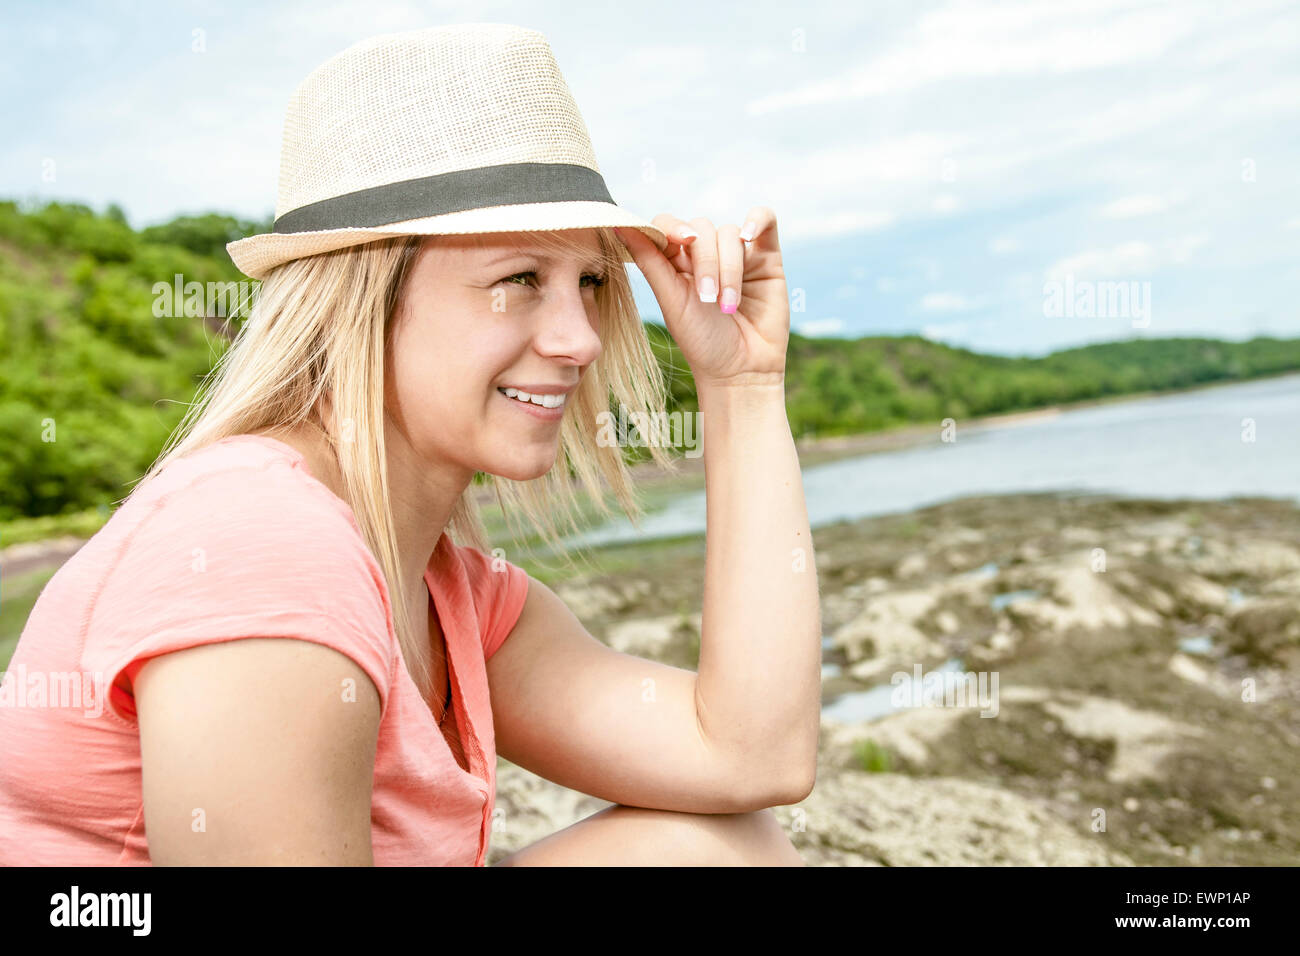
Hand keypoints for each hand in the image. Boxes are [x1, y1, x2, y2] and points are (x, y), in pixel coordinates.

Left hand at [615, 206, 788, 388]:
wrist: (742, 370)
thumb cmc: (702, 342)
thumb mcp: (671, 301)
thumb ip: (649, 261)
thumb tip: (617, 225)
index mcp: (676, 263)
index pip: (668, 226)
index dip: (672, 227)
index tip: (681, 240)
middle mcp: (705, 254)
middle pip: (701, 229)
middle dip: (705, 261)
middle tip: (707, 297)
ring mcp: (737, 254)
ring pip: (730, 232)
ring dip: (729, 266)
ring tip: (729, 304)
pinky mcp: (767, 257)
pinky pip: (765, 219)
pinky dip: (757, 220)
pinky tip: (749, 235)